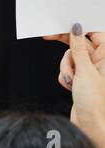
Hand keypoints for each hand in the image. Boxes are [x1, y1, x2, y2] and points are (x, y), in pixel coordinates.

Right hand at [66, 24, 104, 147]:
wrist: (88, 122)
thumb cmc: (94, 100)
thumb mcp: (85, 70)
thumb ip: (78, 48)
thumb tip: (77, 29)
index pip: (93, 33)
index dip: (78, 28)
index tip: (62, 25)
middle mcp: (100, 61)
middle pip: (78, 45)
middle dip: (67, 49)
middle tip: (48, 36)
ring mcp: (89, 70)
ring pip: (69, 58)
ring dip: (66, 69)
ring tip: (72, 81)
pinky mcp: (80, 78)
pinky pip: (66, 69)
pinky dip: (64, 77)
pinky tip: (70, 86)